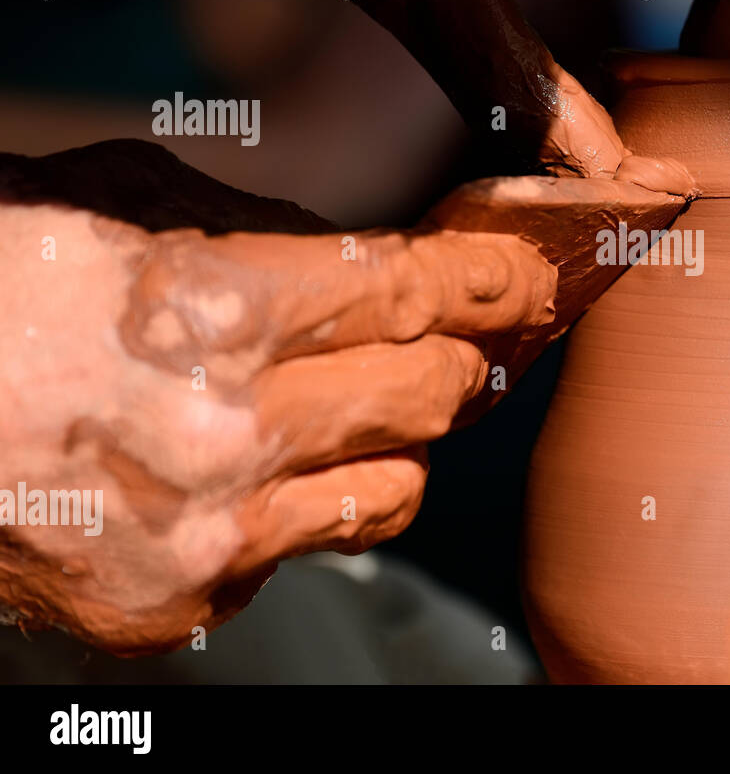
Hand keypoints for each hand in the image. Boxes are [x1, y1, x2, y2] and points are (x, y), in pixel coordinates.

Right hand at [0, 140, 554, 653]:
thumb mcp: (122, 204)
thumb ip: (269, 234)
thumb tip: (383, 260)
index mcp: (213, 314)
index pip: (418, 294)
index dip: (492, 282)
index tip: (524, 275)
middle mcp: (225, 439)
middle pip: (434, 395)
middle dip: (458, 354)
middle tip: (454, 330)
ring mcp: (204, 539)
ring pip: (398, 488)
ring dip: (396, 437)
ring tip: (345, 400)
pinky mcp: (175, 608)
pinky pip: (306, 547)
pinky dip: (304, 502)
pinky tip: (245, 465)